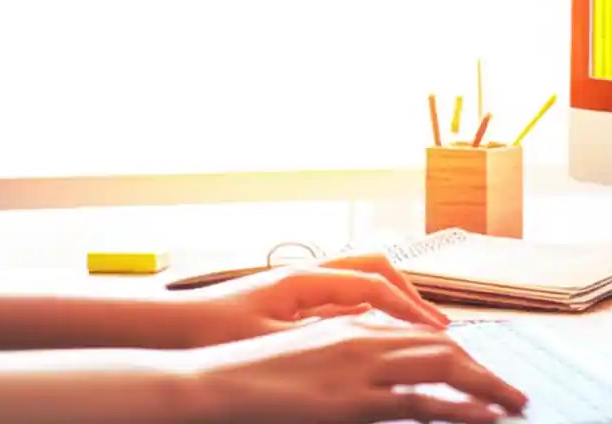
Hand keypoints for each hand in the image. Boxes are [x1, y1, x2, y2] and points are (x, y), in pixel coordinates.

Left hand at [184, 256, 449, 345]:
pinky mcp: (295, 298)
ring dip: (392, 298)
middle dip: (410, 294)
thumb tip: (365, 341)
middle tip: (436, 324)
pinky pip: (346, 295)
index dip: (408, 308)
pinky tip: (377, 333)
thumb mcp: (270, 343)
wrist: (175, 328)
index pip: (373, 286)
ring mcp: (303, 283)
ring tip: (415, 327)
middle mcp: (308, 273)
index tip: (434, 331)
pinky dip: (371, 308)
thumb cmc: (214, 333)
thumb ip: (319, 340)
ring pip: (362, 279)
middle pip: (376, 269)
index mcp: (305, 279)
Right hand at [185, 317, 527, 423]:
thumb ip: (341, 363)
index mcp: (350, 326)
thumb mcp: (305, 360)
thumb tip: (372, 384)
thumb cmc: (249, 377)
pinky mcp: (352, 400)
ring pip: (441, 367)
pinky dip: (458, 408)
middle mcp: (362, 337)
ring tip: (512, 403)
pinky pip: (419, 402)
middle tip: (512, 393)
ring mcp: (359, 367)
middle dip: (483, 371)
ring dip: (484, 386)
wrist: (209, 383)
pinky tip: (483, 417)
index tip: (482, 375)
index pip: (419, 337)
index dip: (458, 355)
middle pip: (441, 348)